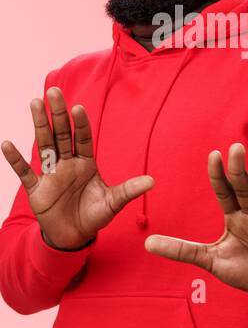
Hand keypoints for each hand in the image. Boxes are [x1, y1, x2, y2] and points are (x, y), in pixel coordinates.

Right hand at [1, 86, 152, 249]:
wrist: (75, 235)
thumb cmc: (94, 215)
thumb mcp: (114, 202)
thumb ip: (129, 190)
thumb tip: (152, 181)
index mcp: (86, 164)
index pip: (83, 139)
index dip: (81, 124)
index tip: (78, 107)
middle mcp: (67, 164)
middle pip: (62, 134)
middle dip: (58, 114)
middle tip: (54, 91)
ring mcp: (50, 174)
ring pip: (44, 145)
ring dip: (39, 125)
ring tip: (34, 103)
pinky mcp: (36, 189)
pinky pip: (24, 172)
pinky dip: (15, 159)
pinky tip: (7, 143)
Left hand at [144, 143, 247, 310]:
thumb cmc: (244, 271)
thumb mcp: (209, 260)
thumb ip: (181, 250)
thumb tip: (146, 244)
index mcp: (235, 218)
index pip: (225, 192)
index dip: (219, 175)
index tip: (213, 155)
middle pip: (246, 189)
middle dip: (240, 169)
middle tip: (236, 147)